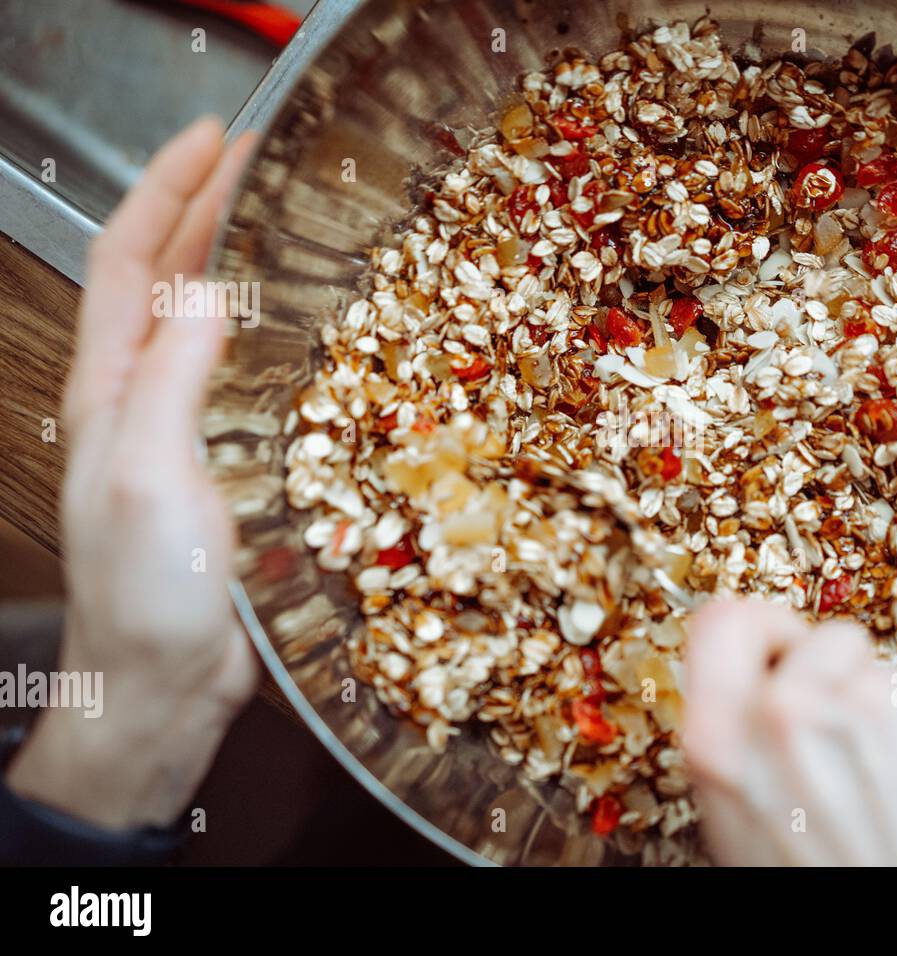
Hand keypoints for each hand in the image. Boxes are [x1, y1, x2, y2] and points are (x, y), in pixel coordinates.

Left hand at [6, 118, 259, 829]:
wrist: (161, 686)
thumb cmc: (142, 595)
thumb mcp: (146, 476)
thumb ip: (171, 381)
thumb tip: (209, 292)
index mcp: (110, 389)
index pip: (127, 262)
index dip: (165, 191)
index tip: (215, 138)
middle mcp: (142, 399)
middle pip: (166, 279)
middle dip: (204, 208)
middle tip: (262, 159)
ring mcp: (186, 432)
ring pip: (209, 324)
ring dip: (238, 261)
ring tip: (286, 219)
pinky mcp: (232, 466)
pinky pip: (249, 378)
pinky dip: (274, 333)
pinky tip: (309, 325)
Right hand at [684, 599, 896, 864]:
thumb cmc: (827, 889)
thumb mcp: (738, 822)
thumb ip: (731, 735)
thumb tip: (752, 666)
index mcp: (726, 742)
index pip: (724, 621)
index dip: (763, 632)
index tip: (783, 650)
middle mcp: (794, 714)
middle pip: (826, 638)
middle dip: (840, 678)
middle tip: (847, 748)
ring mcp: (881, 709)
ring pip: (889, 672)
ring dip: (891, 715)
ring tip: (892, 790)